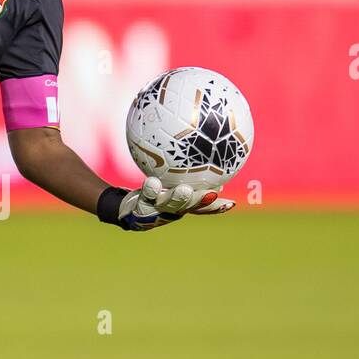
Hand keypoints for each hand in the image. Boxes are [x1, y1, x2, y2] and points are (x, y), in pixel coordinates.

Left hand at [117, 177, 234, 229]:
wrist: (127, 207)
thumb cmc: (155, 190)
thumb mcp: (171, 180)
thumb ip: (189, 171)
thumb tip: (209, 149)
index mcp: (185, 205)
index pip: (204, 207)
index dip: (217, 206)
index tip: (231, 203)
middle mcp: (174, 209)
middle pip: (190, 206)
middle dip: (201, 201)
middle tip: (212, 192)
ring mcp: (158, 210)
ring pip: (169, 204)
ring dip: (178, 198)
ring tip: (184, 190)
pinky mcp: (140, 207)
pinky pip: (146, 196)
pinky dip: (150, 189)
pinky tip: (152, 181)